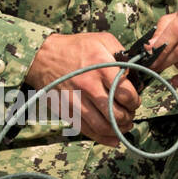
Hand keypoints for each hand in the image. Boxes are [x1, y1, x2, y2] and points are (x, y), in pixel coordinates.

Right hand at [24, 31, 139, 145]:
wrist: (43, 57)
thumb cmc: (76, 48)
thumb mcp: (102, 39)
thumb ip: (122, 54)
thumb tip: (135, 73)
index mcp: (101, 67)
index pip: (126, 94)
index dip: (135, 101)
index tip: (134, 100)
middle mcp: (88, 86)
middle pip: (116, 113)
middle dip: (129, 117)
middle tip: (130, 113)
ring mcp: (76, 101)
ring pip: (103, 126)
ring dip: (118, 129)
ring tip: (124, 125)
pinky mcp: (67, 112)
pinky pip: (88, 130)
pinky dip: (104, 138)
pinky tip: (114, 138)